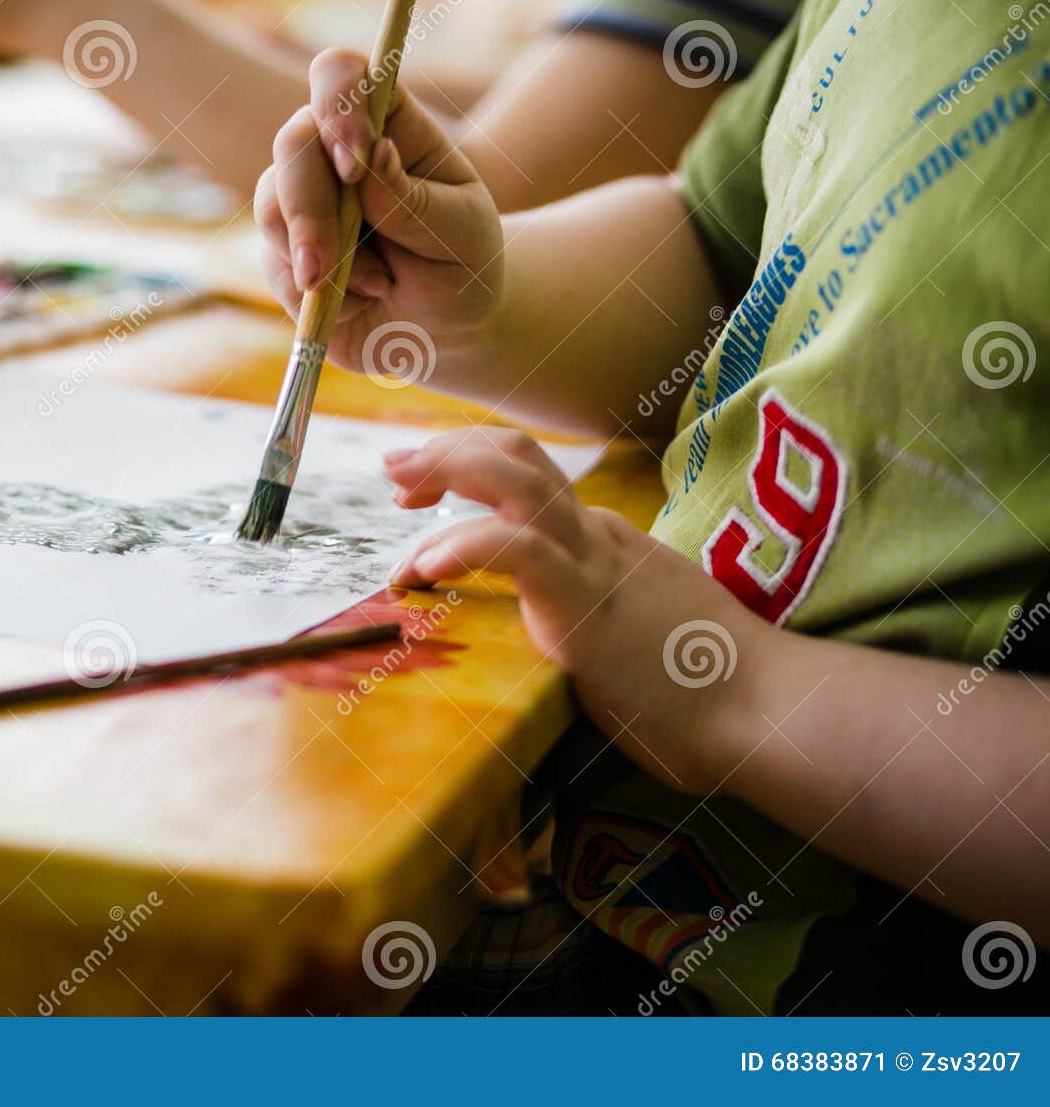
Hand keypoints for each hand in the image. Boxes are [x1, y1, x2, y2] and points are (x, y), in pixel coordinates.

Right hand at [255, 49, 503, 376]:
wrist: (442, 331)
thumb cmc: (461, 266)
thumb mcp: (462, 234)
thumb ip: (416, 200)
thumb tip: (374, 158)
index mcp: (388, 125)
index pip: (342, 75)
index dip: (338, 104)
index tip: (357, 161)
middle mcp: (334, 152)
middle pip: (294, 144)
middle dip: (309, 208)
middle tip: (329, 265)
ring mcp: (302, 200)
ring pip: (272, 205)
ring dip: (319, 258)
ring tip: (378, 288)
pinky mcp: (283, 251)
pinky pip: (274, 264)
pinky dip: (316, 294)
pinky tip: (359, 304)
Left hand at [385, 428, 761, 793]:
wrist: (768, 712)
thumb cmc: (705, 692)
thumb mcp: (634, 638)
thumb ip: (592, 625)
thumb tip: (558, 651)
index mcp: (604, 543)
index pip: (526, 481)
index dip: (467, 475)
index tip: (419, 499)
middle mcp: (597, 536)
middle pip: (515, 455)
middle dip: (447, 450)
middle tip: (396, 469)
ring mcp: (595, 561)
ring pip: (512, 478)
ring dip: (446, 470)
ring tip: (398, 488)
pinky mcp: (588, 598)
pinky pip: (515, 548)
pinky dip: (461, 544)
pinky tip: (423, 567)